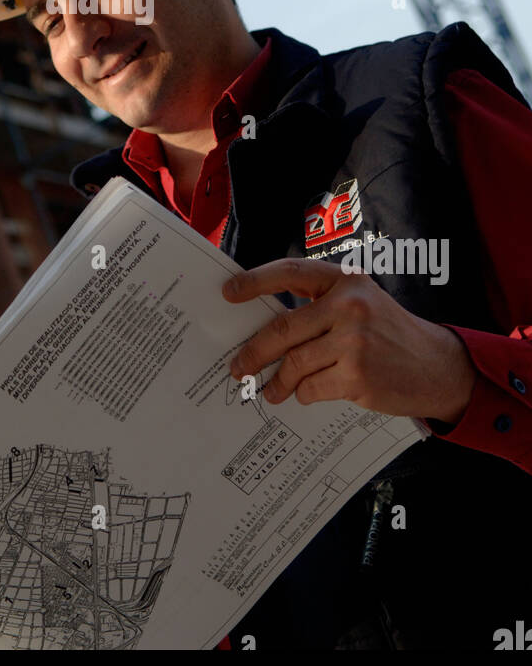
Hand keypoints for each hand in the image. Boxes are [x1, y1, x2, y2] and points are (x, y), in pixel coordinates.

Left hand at [223, 258, 476, 424]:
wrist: (436, 366)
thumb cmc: (389, 333)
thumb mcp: (361, 303)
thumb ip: (320, 307)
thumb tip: (265, 325)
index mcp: (346, 280)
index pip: (291, 272)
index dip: (255, 281)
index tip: (227, 292)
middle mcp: (349, 305)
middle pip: (283, 328)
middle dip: (254, 350)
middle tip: (238, 366)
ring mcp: (354, 342)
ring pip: (295, 364)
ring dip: (278, 381)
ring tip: (270, 389)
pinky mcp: (358, 376)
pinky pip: (312, 388)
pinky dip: (303, 393)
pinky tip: (306, 393)